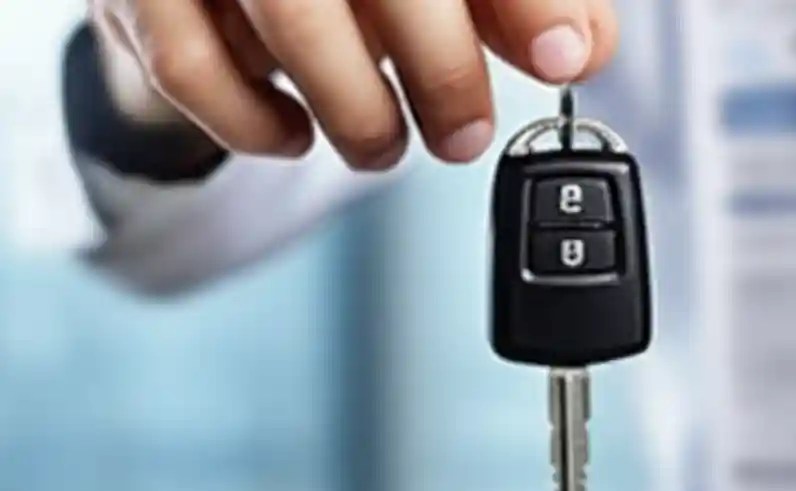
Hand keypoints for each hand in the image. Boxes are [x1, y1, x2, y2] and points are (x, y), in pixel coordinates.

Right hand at [89, 0, 618, 165]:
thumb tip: (579, 48)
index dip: (526, 0)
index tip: (564, 57)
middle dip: (441, 69)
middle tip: (465, 135)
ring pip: (292, 17)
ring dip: (354, 107)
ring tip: (385, 144)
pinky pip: (188, 61)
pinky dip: (252, 120)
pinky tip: (296, 135)